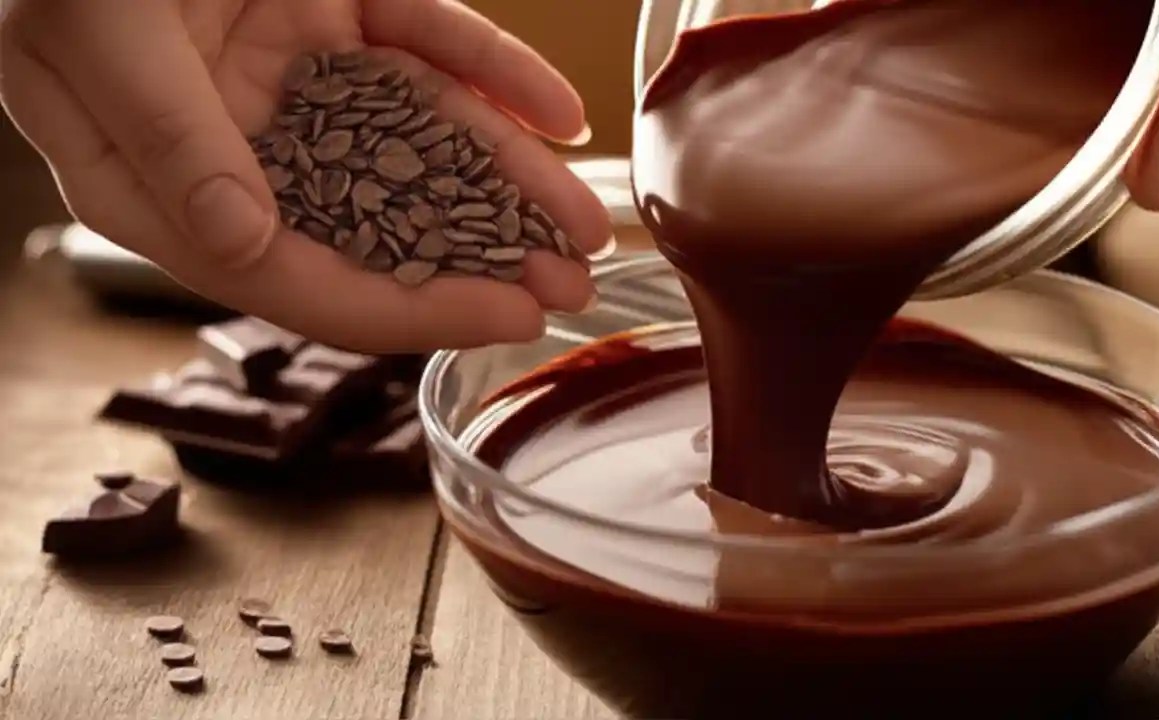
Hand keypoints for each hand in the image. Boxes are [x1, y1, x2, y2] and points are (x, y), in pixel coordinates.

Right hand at [0, 0, 611, 351]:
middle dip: (480, 258)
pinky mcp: (335, 11)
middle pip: (375, 221)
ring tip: (584, 219)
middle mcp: (237, 144)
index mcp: (157, 182)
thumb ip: (167, 137)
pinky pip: (426, 44)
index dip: (403, 308)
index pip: (291, 275)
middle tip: (571, 285)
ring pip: (419, 138)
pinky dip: (494, 74)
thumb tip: (240, 241)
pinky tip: (558, 111)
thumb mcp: (98, 37)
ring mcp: (292, 77)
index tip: (502, 319)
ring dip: (508, 180)